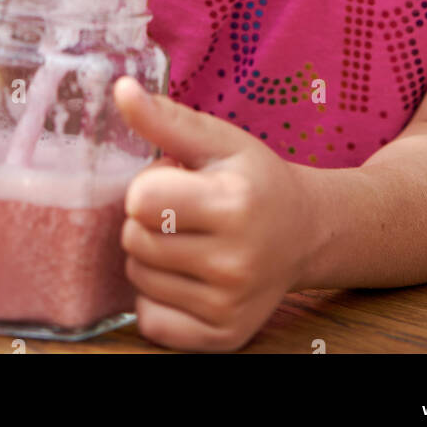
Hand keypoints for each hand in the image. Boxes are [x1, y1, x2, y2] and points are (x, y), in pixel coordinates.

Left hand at [113, 76, 309, 351]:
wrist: (305, 232)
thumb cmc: (255, 179)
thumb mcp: (219, 141)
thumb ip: (166, 118)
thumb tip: (120, 89)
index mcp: (234, 205)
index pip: (141, 200)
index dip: (150, 184)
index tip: (178, 181)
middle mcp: (234, 262)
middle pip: (134, 241)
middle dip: (147, 220)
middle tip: (184, 211)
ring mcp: (229, 306)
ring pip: (138, 279)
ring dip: (151, 257)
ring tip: (188, 239)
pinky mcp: (222, 338)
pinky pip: (151, 321)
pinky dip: (157, 297)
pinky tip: (187, 275)